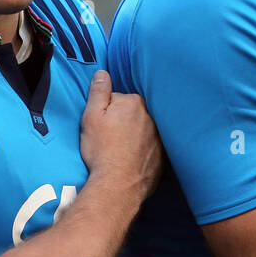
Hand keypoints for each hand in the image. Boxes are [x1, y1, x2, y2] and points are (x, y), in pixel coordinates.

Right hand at [79, 70, 162, 204]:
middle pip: (132, 114)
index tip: (101, 126)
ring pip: (143, 130)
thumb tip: (103, 73)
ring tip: (120, 151)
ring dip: (134, 136)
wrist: (118, 184)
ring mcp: (160, 137)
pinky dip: (143, 151)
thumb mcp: (92, 117)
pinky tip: (131, 160)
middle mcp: (153, 117)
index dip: (106, 112)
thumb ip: (98, 92)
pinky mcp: (163, 156)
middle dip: (122, 122)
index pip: (118, 99)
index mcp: (135, 103)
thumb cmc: (102, 150)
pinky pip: (151, 147)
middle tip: (110, 140)